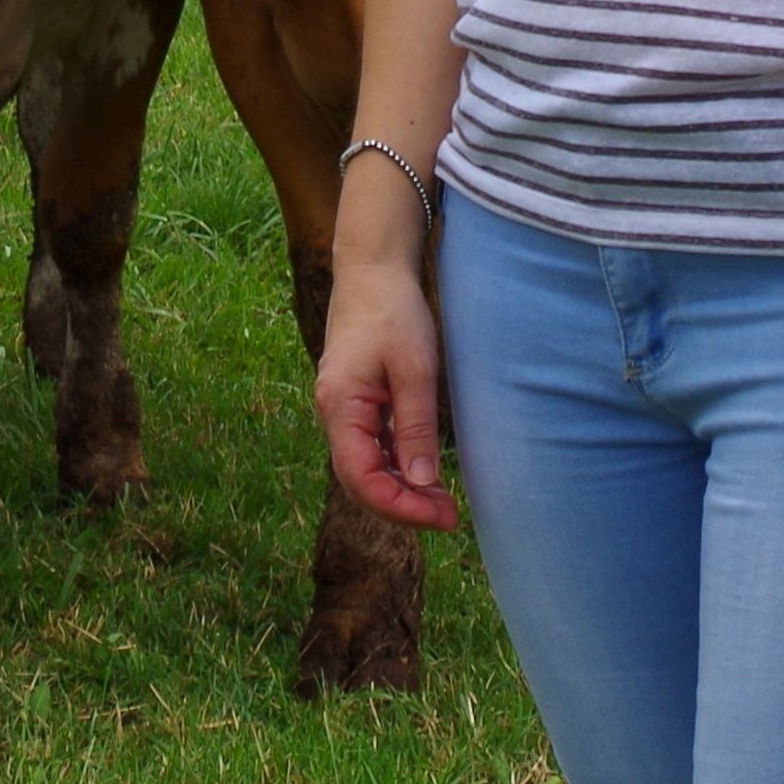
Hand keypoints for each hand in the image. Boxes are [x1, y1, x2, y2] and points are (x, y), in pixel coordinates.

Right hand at [313, 247, 458, 530]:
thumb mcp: (414, 368)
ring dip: (401, 489)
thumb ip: (415, 426)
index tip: (442, 517)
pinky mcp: (355, 401)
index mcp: (340, 407)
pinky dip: (396, 466)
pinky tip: (423, 471)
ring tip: (442, 501)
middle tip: (450, 516)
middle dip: (403, 505)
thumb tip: (423, 483)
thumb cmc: (393, 310)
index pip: (362, 479)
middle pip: (360, 481)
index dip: (400, 507)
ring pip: (365, 467)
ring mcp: (343, 408)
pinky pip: (370, 447)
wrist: (373, 267)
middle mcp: (334, 413)